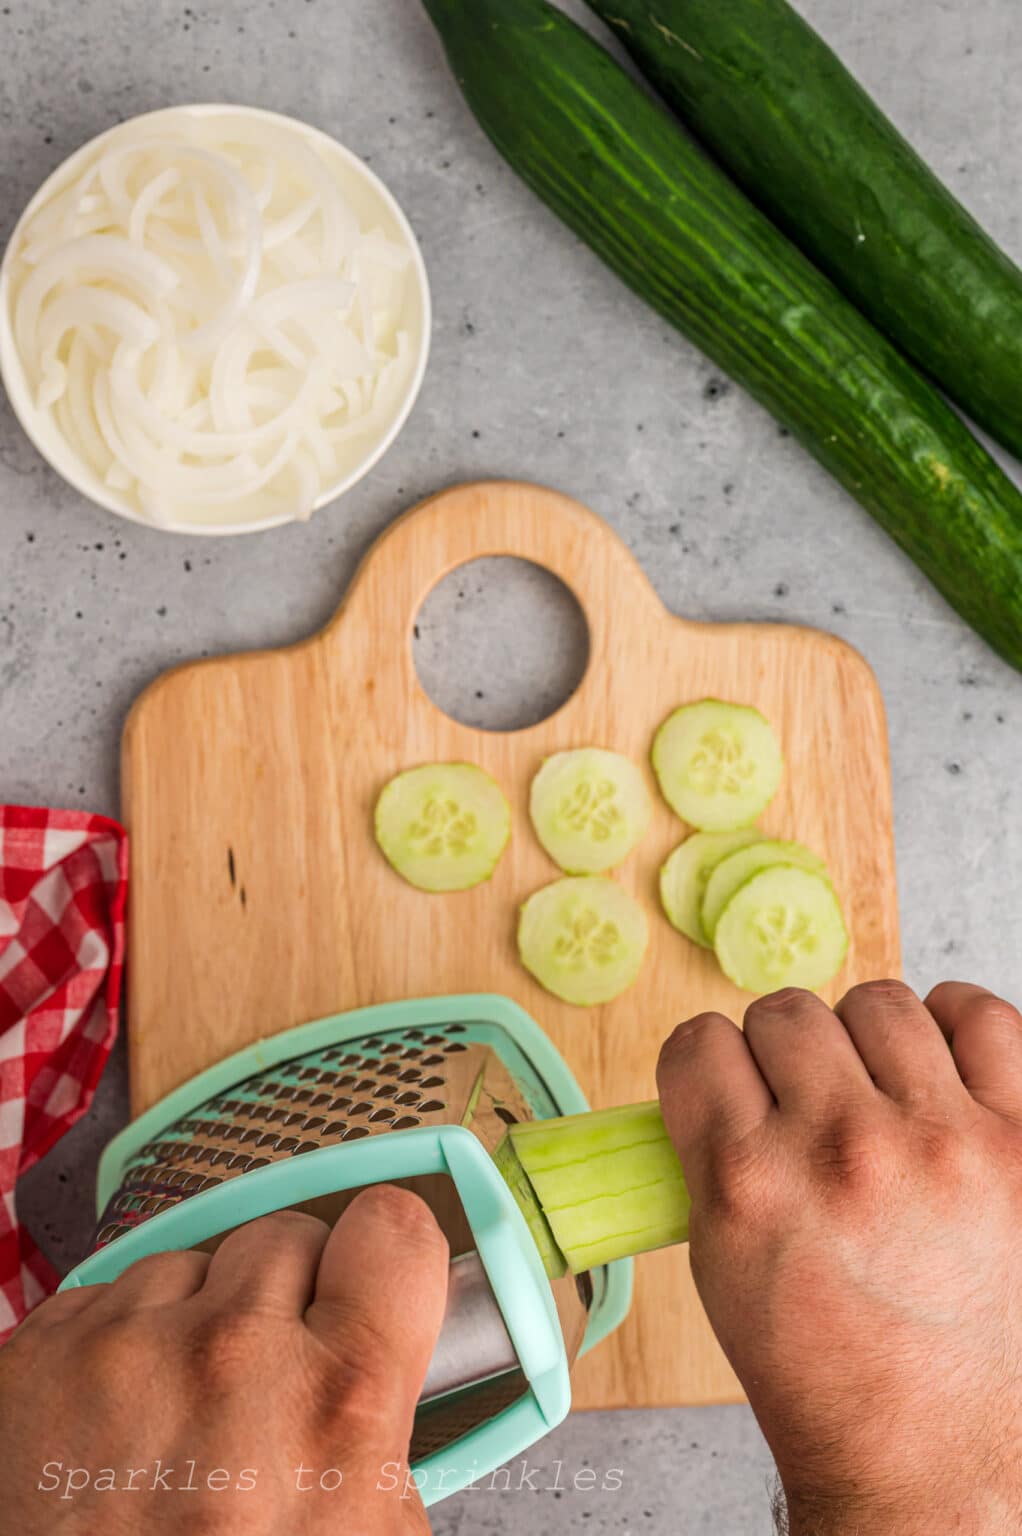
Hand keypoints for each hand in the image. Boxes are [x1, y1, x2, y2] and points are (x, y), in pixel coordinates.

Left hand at [0, 1186, 447, 1532]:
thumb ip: (396, 1450)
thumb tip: (407, 1384)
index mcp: (337, 1404)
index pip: (392, 1228)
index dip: (383, 1256)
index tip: (369, 1276)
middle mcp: (231, 1355)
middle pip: (283, 1238)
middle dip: (280, 1300)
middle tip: (266, 1380)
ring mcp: (124, 1348)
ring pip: (189, 1266)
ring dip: (191, 1324)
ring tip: (179, 1423)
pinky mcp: (38, 1357)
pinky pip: (104, 1300)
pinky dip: (114, 1347)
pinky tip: (115, 1427)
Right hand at [657, 980, 1021, 1535]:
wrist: (934, 1459)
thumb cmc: (829, 1378)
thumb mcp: (722, 1266)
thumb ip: (713, 1156)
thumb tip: (725, 1078)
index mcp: (748, 1182)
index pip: (700, 1044)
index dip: (710, 1064)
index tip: (727, 1082)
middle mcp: (841, 1148)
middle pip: (786, 1014)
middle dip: (784, 1055)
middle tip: (805, 1103)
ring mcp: (942, 1140)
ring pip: (877, 1004)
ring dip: (864, 1044)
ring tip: (876, 1095)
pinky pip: (982, 1018)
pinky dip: (956, 1029)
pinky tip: (941, 1069)